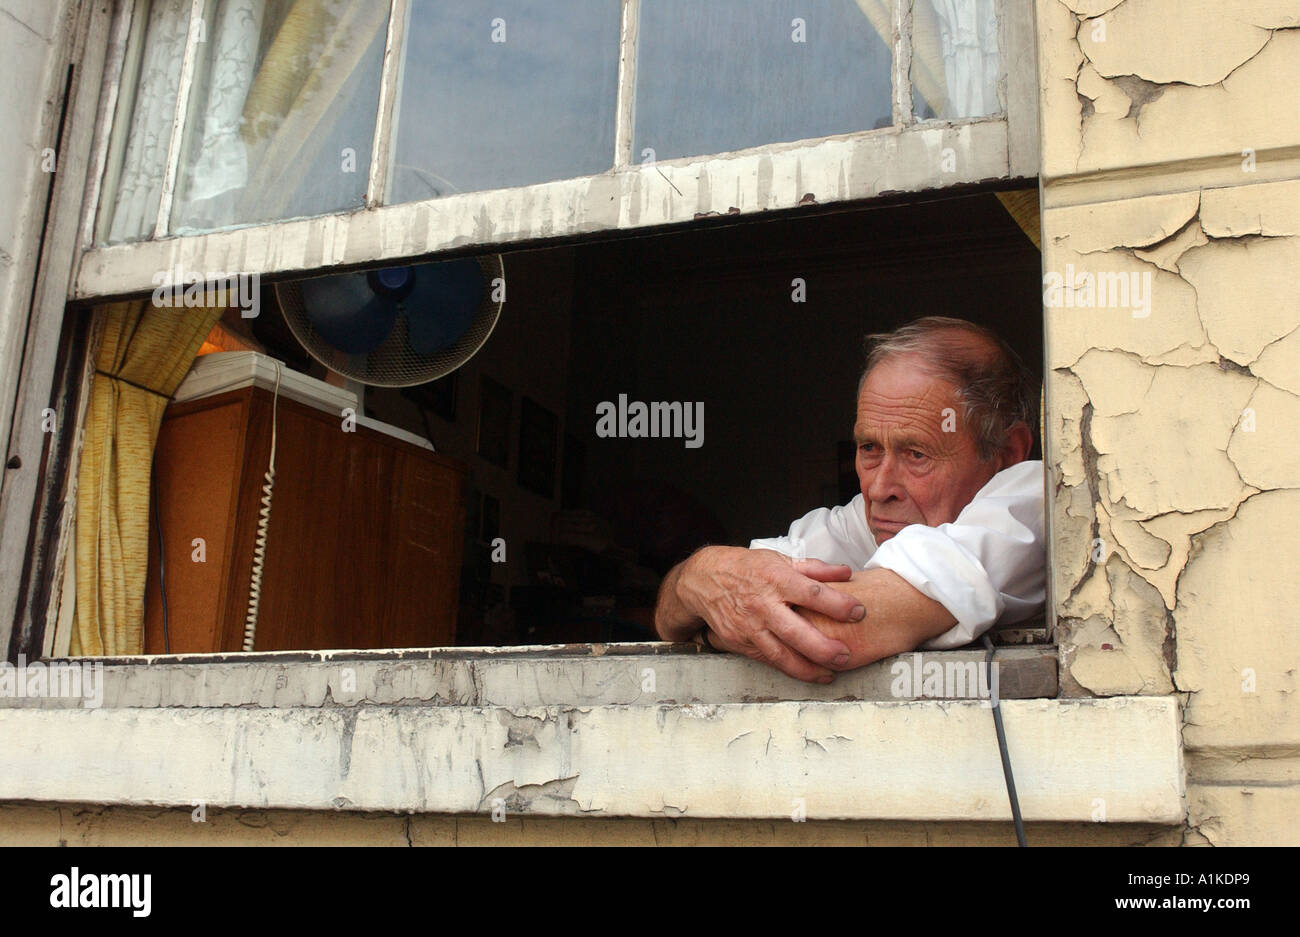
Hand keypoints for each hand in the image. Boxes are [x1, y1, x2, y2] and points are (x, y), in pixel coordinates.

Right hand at [666, 547, 865, 682]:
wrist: (704, 579)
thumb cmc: (747, 568)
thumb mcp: (779, 559)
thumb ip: (814, 569)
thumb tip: (846, 572)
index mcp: (775, 578)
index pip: (812, 593)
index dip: (838, 604)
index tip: (859, 612)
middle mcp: (762, 604)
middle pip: (797, 632)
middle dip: (824, 648)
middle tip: (846, 656)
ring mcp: (749, 627)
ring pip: (781, 655)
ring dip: (808, 668)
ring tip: (830, 674)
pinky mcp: (740, 642)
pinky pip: (768, 660)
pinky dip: (789, 668)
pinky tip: (808, 673)